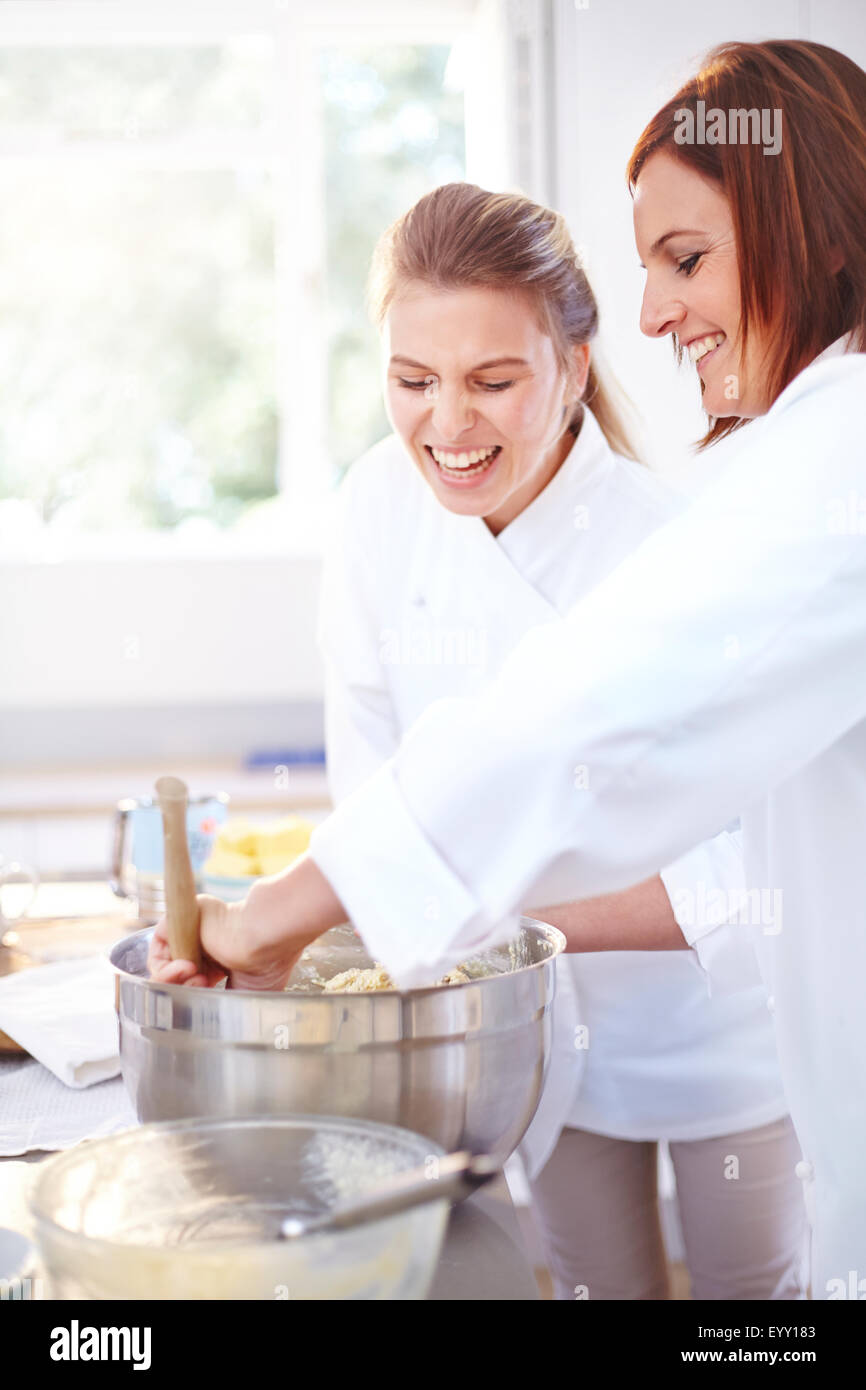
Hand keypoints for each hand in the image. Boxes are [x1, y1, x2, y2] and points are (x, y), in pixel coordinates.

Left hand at [146, 854, 348, 989]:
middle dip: (182, 988)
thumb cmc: (267, 964)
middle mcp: (205, 943)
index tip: (208, 1000)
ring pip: (164, 962)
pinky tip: (184, 969)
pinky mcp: (180, 918)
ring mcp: (192, 930)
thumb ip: (221, 1005)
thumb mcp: (244, 994)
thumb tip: (209, 1024)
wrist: (264, 939)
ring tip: (196, 979)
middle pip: (175, 973)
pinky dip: (163, 964)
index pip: (192, 980)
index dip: (193, 994)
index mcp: (221, 958)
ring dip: (173, 979)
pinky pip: (158, 944)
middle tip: (201, 988)